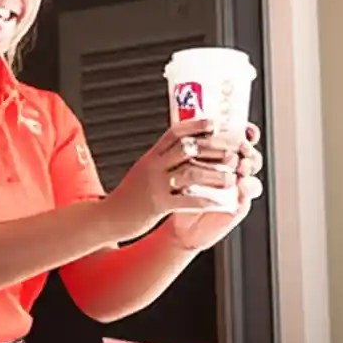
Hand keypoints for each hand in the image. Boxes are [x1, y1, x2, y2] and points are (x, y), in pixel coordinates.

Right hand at [102, 119, 240, 241]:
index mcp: (152, 156)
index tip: (215, 124)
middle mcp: (153, 166)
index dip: (196, 126)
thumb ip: (163, 158)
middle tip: (234, 152)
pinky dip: (204, 200)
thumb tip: (188, 147)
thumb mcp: (145, 169)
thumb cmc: (131, 195)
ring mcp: (155, 185)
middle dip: (214, 149)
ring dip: (214, 174)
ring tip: (231, 178)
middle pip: (187, 149)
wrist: (108, 217)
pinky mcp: (157, 205)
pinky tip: (218, 201)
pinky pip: (185, 200)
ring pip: (190, 173)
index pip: (175, 133)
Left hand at [171, 123, 264, 251]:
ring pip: (252, 171)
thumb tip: (188, 120)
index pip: (242, 139)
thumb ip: (190, 146)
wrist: (181, 226)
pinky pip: (248, 194)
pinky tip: (240, 184)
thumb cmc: (181, 193)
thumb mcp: (183, 167)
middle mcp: (234, 170)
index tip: (246, 129)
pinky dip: (247, 187)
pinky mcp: (239, 205)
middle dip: (248, 148)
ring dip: (248, 165)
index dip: (248, 133)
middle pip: (251, 153)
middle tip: (241, 146)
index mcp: (223, 156)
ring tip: (240, 164)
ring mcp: (238, 187)